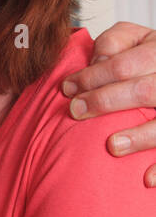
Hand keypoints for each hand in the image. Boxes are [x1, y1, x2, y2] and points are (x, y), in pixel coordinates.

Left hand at [61, 22, 155, 185]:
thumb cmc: (149, 56)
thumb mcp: (134, 38)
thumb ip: (114, 42)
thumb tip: (96, 61)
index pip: (123, 65)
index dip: (92, 77)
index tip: (68, 88)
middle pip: (143, 91)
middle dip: (105, 102)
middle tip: (77, 112)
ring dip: (139, 137)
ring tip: (111, 146)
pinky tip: (146, 178)